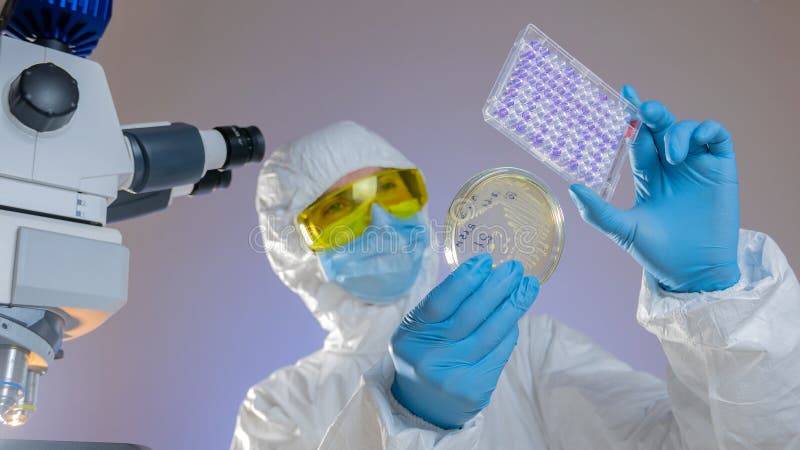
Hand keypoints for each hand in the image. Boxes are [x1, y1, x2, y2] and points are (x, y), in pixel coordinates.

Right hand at [390, 254, 537, 428]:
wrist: (423, 404)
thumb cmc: (425, 352)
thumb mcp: (418, 328)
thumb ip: (444, 306)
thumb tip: (486, 275)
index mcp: (411, 336)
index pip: (440, 302)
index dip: (465, 279)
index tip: (486, 260)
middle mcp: (430, 358)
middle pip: (471, 315)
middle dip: (497, 287)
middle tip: (515, 268)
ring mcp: (453, 377)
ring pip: (491, 334)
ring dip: (514, 306)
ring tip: (528, 286)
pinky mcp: (475, 391)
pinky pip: (500, 352)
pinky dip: (509, 331)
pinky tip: (516, 315)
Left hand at [568, 86, 739, 292]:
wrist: (692, 273)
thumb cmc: (656, 253)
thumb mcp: (622, 229)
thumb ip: (597, 210)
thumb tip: (571, 186)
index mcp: (648, 174)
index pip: (638, 138)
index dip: (631, 116)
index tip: (622, 94)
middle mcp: (672, 166)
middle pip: (661, 126)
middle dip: (652, 113)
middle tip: (643, 111)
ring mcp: (697, 166)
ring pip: (687, 128)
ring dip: (677, 132)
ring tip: (670, 156)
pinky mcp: (721, 170)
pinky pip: (718, 137)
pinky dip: (706, 131)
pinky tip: (693, 143)